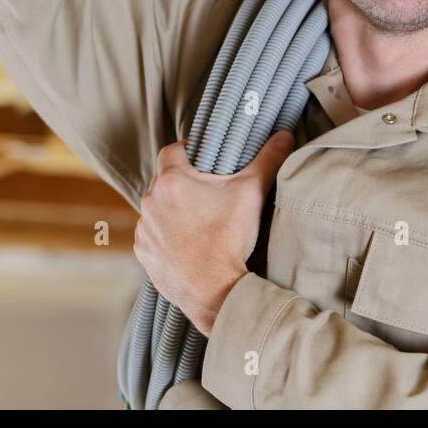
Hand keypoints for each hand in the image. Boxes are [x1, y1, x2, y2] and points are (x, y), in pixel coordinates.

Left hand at [133, 131, 294, 335]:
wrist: (216, 292)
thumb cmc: (230, 240)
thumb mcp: (252, 193)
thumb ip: (268, 158)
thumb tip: (283, 135)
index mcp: (172, 181)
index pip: (173, 150)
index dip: (189, 150)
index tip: (204, 157)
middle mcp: (151, 202)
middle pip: (165, 180)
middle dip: (184, 181)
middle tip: (209, 190)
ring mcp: (144, 230)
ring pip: (158, 207)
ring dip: (173, 208)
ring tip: (201, 218)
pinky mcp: (144, 253)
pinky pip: (152, 234)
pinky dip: (166, 233)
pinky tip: (189, 240)